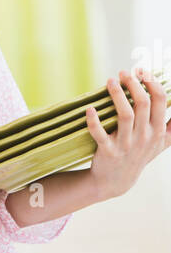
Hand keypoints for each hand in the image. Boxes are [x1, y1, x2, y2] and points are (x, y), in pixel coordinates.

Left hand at [86, 67, 170, 200]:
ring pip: (125, 115)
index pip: (160, 100)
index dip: (151, 81)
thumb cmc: (140, 155)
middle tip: (123, 72)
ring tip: (110, 81)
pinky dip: (94, 121)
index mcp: (158, 130)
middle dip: (133, 83)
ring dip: (117, 95)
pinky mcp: (108, 151)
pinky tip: (90, 109)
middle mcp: (145, 136)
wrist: (117, 181)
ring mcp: (126, 144)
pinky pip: (100, 134)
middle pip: (142, 103)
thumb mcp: (162, 143)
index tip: (141, 71)